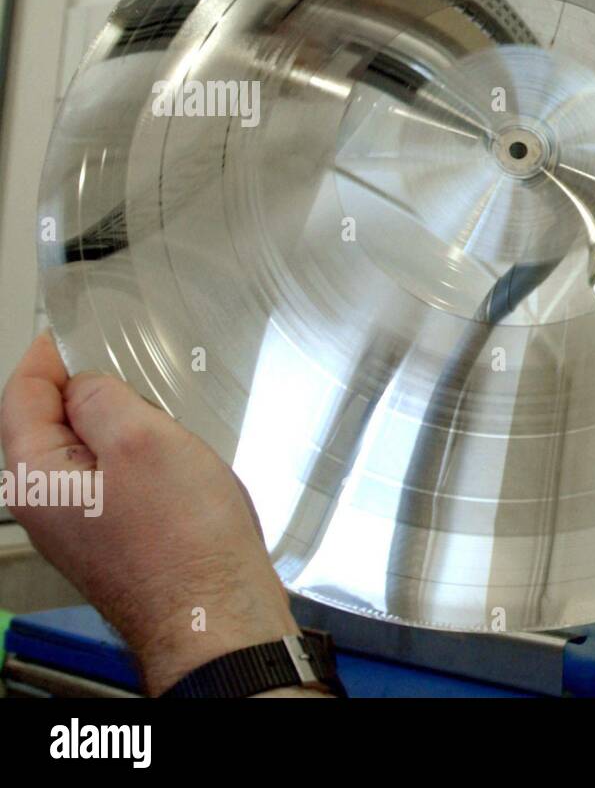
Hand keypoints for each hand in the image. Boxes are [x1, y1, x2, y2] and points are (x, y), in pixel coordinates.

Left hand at [0, 332, 299, 693]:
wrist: (218, 613)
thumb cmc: (184, 543)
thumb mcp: (143, 440)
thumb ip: (103, 397)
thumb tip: (88, 384)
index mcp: (36, 477)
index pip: (24, 395)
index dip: (50, 356)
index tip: (70, 333)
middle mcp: (49, 507)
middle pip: (54, 425)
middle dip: (93, 395)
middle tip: (136, 378)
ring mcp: (82, 529)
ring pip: (92, 456)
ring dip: (126, 434)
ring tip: (167, 431)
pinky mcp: (118, 543)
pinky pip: (119, 486)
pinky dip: (144, 467)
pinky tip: (181, 474)